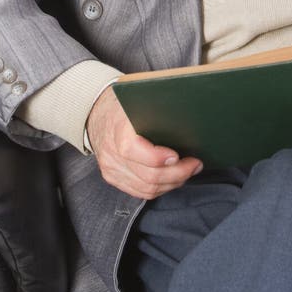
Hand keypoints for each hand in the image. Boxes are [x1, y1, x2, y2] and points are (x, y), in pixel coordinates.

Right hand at [86, 85, 202, 198]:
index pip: (134, 150)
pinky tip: (172, 179)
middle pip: (147, 176)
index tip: (178, 155)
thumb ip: (157, 109)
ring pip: (146, 188)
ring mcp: (111, 168)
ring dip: (172, 183)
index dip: (158, 157)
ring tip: (187, 172)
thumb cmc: (124, 105)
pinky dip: (160, 188)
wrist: (97, 114)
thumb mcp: (137, 100)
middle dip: (177, 173)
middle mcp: (112, 153)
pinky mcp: (113, 178)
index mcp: (118, 130)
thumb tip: (187, 115)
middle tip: (194, 165)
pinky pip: (139, 192)